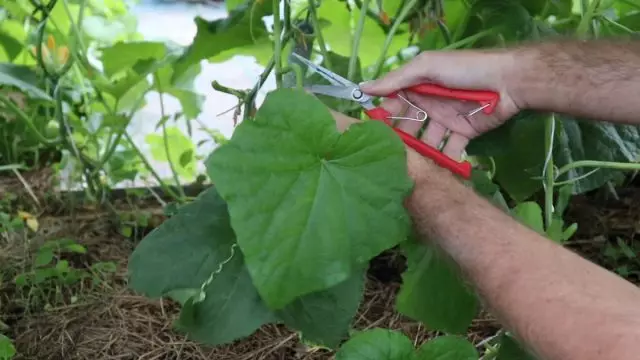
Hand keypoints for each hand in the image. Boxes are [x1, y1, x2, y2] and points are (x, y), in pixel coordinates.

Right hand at [360, 49, 522, 159]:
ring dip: (419, 152)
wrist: (509, 82)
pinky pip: (449, 149)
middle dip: (400, 139)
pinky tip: (434, 173)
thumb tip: (363, 88)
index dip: (385, 116)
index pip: (395, 103)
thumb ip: (396, 80)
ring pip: (427, 140)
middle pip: (409, 124)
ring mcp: (446, 120)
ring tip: (410, 168)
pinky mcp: (463, 134)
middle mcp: (430, 103)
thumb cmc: (465, 70)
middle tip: (390, 154)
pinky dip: (443, 161)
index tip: (374, 131)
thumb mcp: (427, 68)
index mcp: (419, 86)